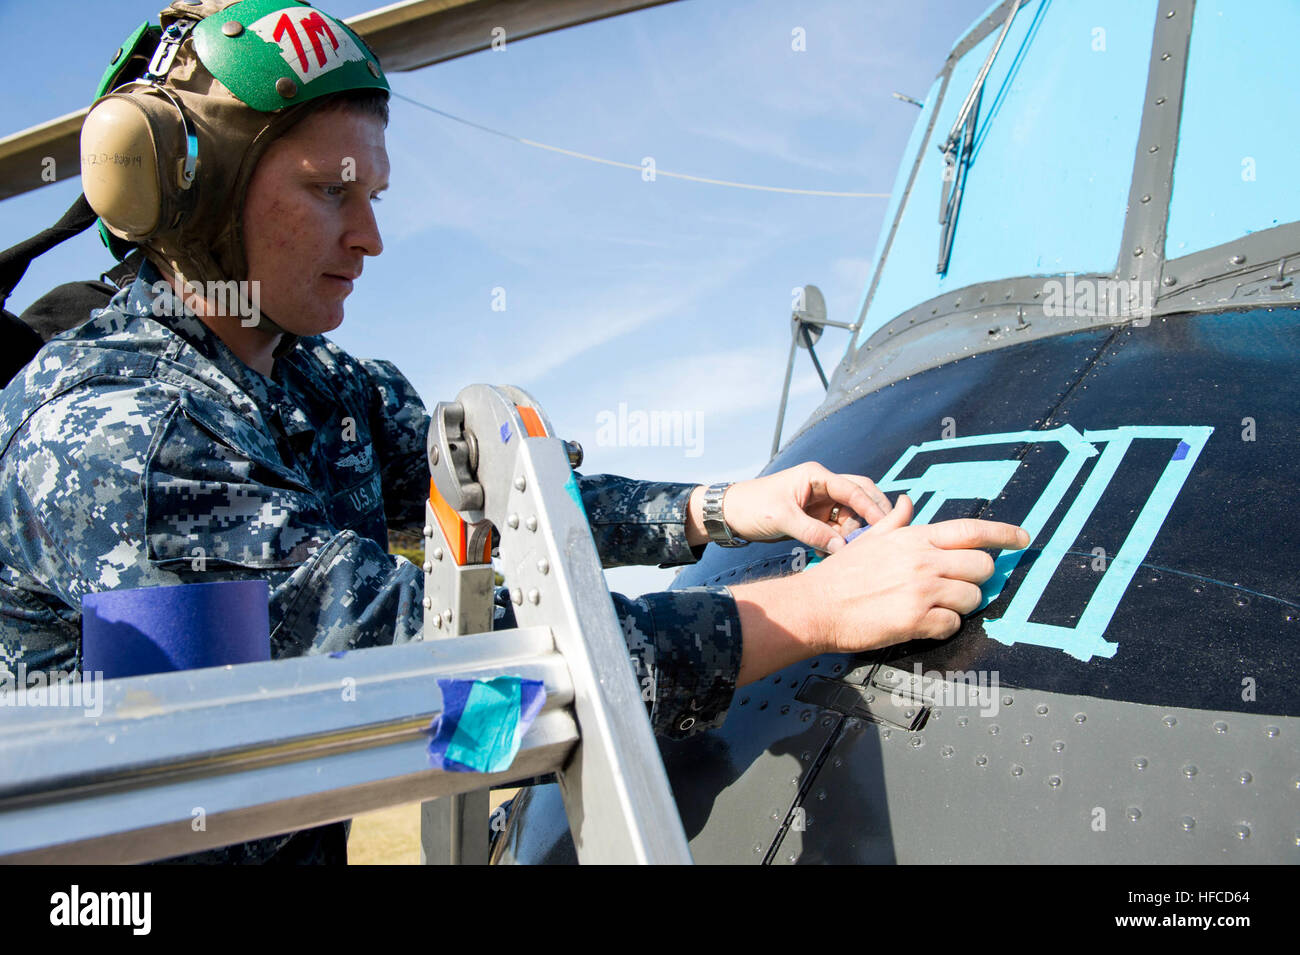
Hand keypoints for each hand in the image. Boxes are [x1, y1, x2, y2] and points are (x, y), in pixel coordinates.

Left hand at [717, 462, 893, 553]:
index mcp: (816, 476)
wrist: (731, 514)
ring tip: (847, 551)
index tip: (885, 526)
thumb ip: (813, 532)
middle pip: (860, 496)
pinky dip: (839, 540)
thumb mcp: (783, 519)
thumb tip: (842, 547)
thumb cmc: (752, 506)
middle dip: (873, 514)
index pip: (853, 489)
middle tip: (886, 535)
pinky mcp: (815, 518)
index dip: (871, 507)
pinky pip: (837, 528)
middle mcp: (822, 486)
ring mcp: (820, 502)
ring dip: (853, 532)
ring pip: (850, 515)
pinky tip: (831, 553)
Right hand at [801, 493, 1028, 654]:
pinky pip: (954, 624)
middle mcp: (923, 560)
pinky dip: (943, 626)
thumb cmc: (841, 574)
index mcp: (914, 538)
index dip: (1004, 533)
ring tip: (934, 606)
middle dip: (974, 577)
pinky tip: (922, 622)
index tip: (1022, 538)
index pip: (971, 529)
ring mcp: (922, 590)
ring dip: (960, 605)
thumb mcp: (869, 539)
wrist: (816, 606)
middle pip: (982, 566)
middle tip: (954, 584)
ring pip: (973, 597)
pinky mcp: (917, 620)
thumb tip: (908, 503)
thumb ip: (895, 521)